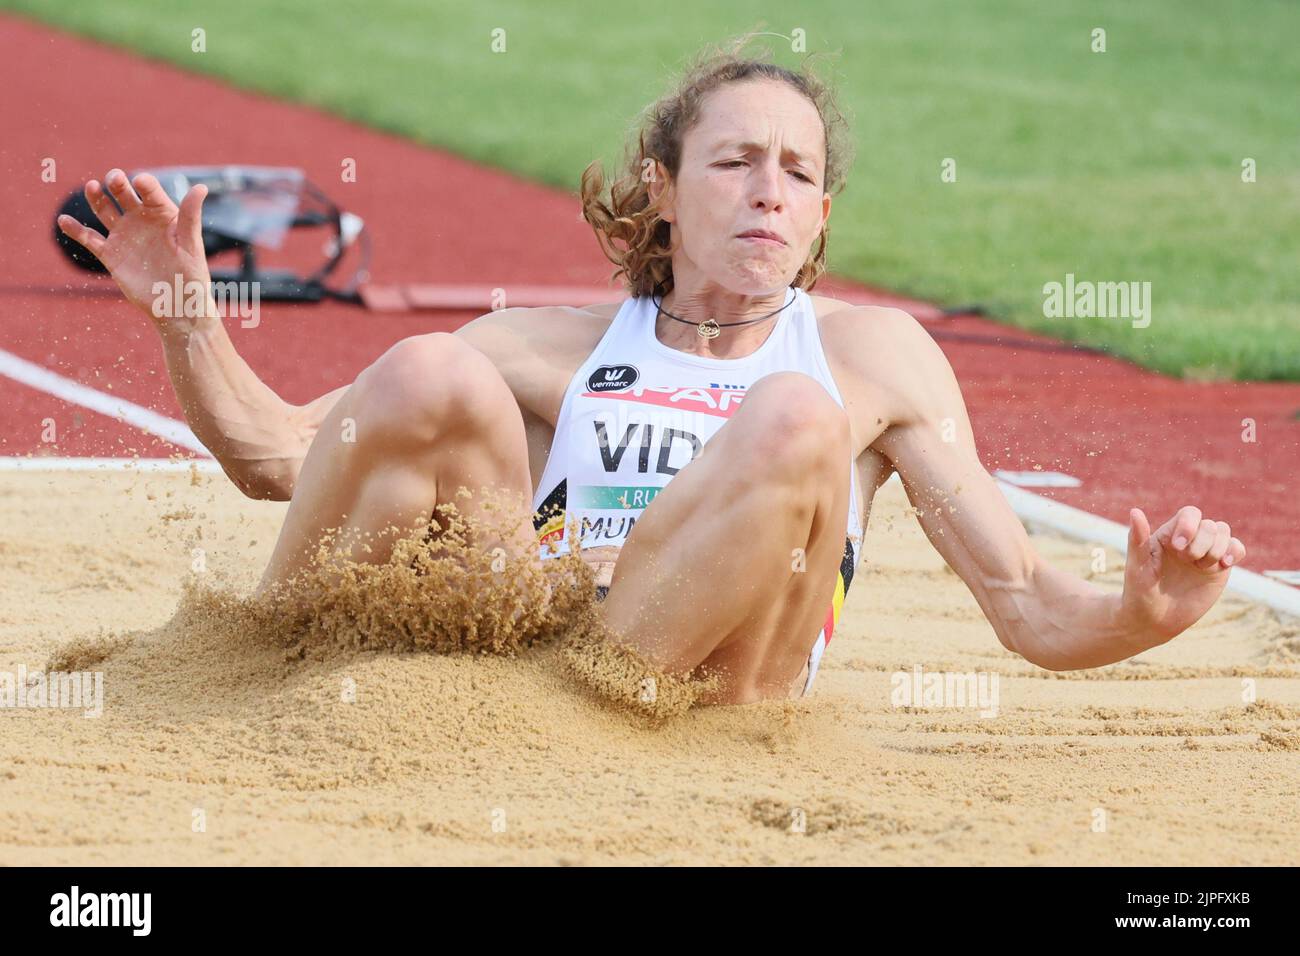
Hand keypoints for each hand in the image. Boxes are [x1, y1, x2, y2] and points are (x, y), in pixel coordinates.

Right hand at [57, 169, 211, 325]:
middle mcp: (141, 220)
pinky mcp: (110, 254)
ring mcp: (124, 235)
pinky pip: (89, 238)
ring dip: (96, 198)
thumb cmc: (191, 276)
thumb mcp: (191, 244)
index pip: (151, 191)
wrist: (176, 307)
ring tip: (92, 186)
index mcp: (163, 214)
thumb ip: (191, 216)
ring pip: (104, 210)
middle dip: (117, 184)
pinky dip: (75, 230)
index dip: (145, 184)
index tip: (141, 182)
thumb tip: (201, 188)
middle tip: (113, 178)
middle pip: (124, 194)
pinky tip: (64, 221)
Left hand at [1120, 505, 1245, 643]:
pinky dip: (1235, 551)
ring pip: (1224, 532)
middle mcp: (1189, 540)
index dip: (1189, 526)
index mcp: (1168, 535)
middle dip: (1202, 542)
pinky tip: (1224, 565)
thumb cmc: (1139, 592)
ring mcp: (1205, 553)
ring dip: (1217, 547)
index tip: (1178, 548)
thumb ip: (1137, 539)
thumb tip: (1134, 510)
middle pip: (1209, 524)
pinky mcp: (1219, 568)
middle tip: (1188, 561)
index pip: (1189, 514)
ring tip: (1203, 567)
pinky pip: (1236, 548)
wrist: (1155, 620)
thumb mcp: (1136, 566)